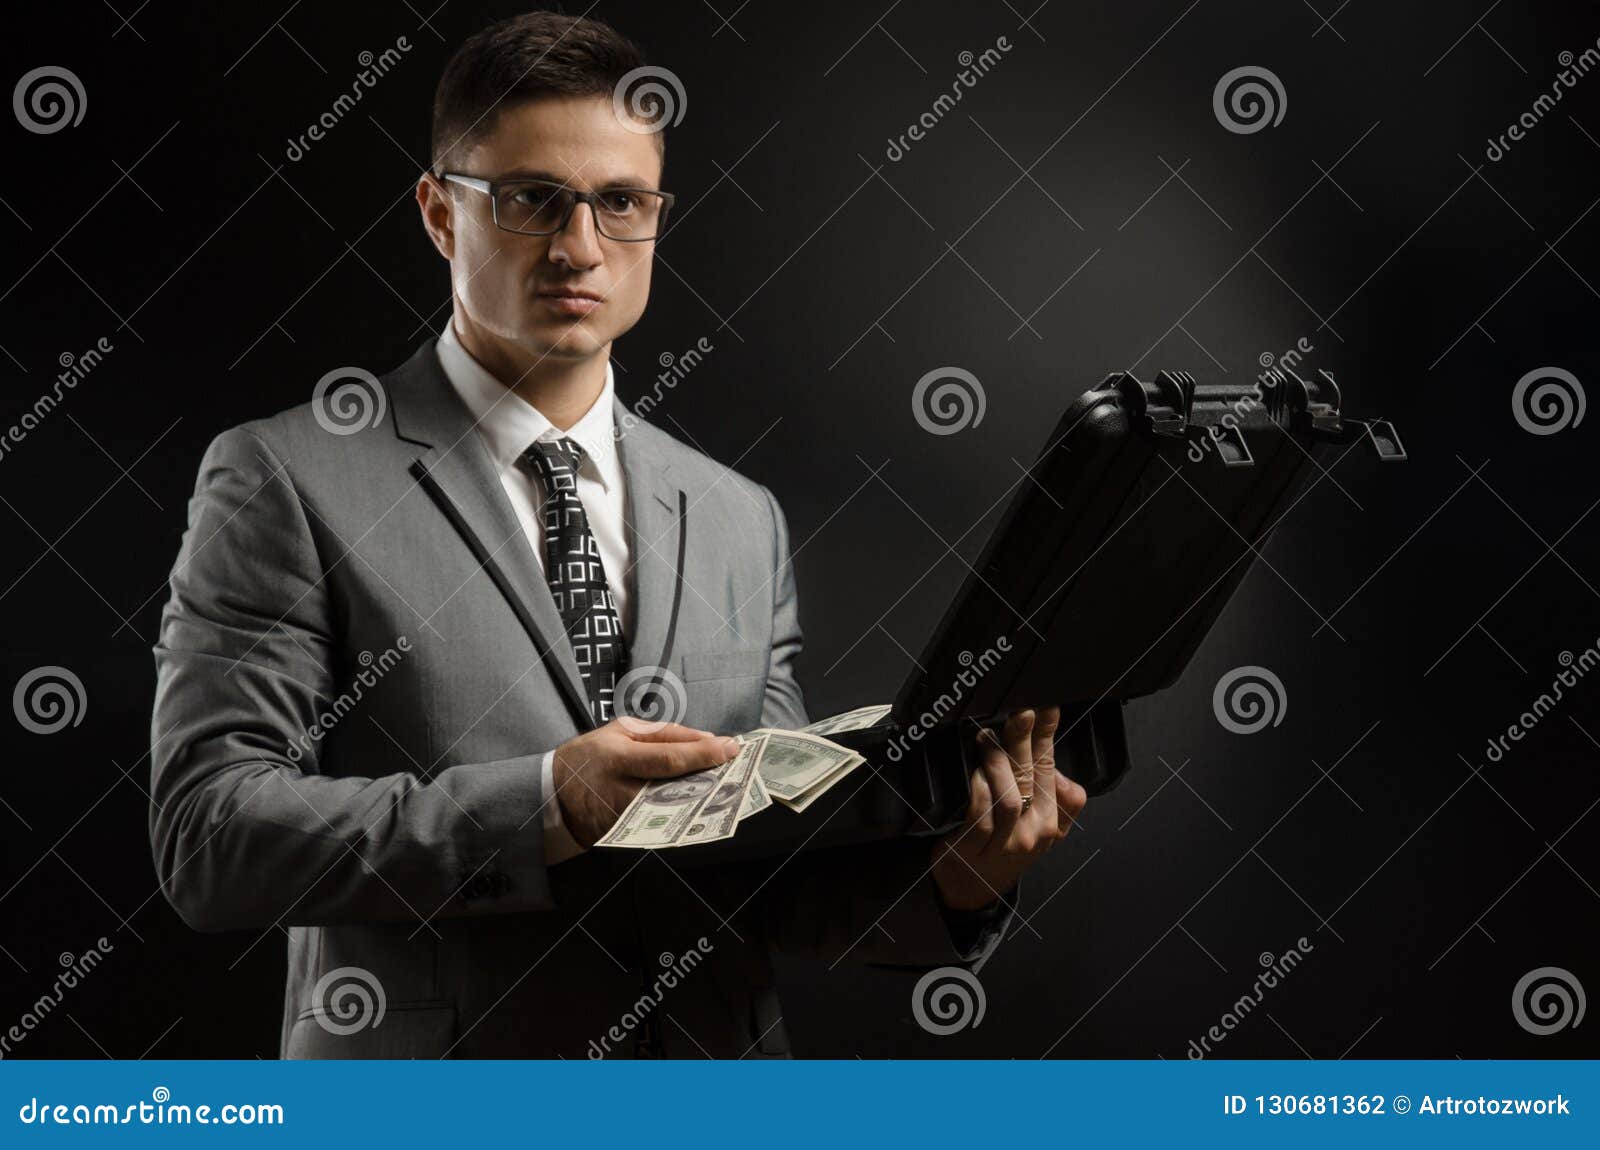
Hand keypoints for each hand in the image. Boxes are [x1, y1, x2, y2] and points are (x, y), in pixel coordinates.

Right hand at [551, 719, 740, 847]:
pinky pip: (660, 826)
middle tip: (736, 770)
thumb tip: (704, 739)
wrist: (552, 793)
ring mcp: (623, 819)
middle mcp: (621, 791)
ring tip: (723, 787)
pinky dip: (682, 816)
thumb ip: (663, 732)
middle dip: (710, 779)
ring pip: (673, 810)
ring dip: (701, 799)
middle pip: (678, 789)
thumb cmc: (592, 755)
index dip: (704, 755)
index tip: (731, 748)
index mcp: (619, 757)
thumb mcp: (620, 730)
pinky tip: (698, 806)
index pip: (670, 758)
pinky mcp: (623, 838)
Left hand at [929, 706, 1087, 910]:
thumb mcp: (1038, 827)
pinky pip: (981, 814)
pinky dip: (979, 789)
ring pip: (1009, 798)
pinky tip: (976, 773)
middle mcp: (1034, 834)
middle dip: (1027, 741)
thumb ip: (1054, 799)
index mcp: (1052, 822)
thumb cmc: (1002, 848)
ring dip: (998, 763)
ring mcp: (1006, 845)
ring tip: (988, 738)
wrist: (972, 890)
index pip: (1055, 772)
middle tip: (1021, 712)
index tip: (1047, 709)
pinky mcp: (975, 849)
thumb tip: (1059, 770)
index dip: (1050, 739)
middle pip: (1033, 781)